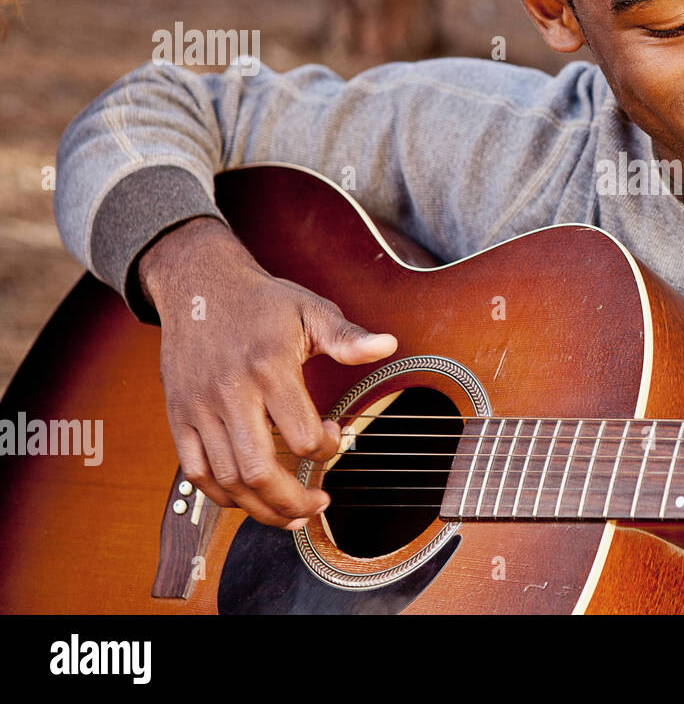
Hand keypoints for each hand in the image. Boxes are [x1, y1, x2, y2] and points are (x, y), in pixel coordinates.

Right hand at [139, 216, 397, 528]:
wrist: (200, 287)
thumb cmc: (261, 303)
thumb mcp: (311, 311)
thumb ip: (347, 337)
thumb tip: (387, 345)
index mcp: (269, 367)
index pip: (302, 435)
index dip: (326, 448)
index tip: (334, 436)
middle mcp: (230, 392)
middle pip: (259, 470)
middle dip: (292, 500)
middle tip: (317, 504)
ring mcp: (200, 408)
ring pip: (227, 479)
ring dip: (261, 508)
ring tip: (289, 513)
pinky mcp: (179, 417)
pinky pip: (196, 473)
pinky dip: (223, 495)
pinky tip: (249, 498)